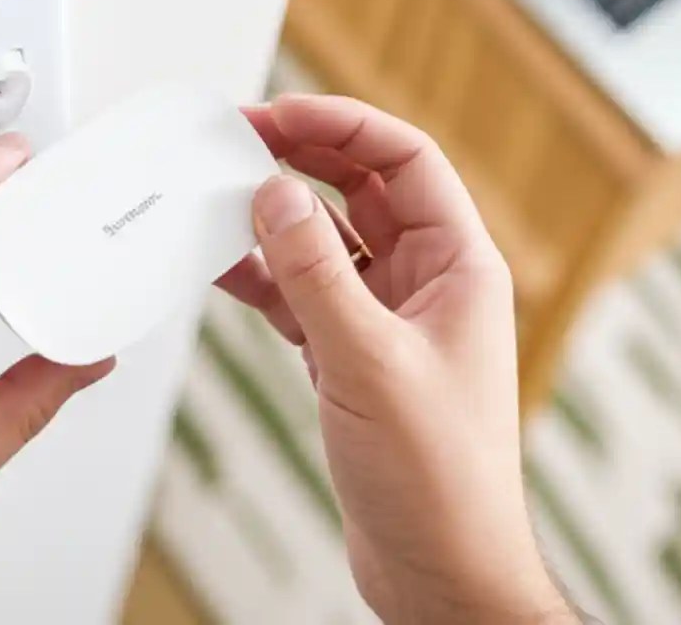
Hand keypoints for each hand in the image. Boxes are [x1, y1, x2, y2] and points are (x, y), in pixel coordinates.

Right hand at [219, 95, 574, 622]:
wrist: (438, 566)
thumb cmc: (440, 480)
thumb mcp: (370, 361)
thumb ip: (318, 274)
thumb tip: (276, 198)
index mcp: (457, 267)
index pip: (404, 161)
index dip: (342, 126)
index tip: (279, 114)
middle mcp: (426, 284)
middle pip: (362, 190)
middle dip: (302, 159)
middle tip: (240, 140)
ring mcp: (387, 320)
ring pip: (327, 241)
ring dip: (277, 219)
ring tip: (222, 197)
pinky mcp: (353, 356)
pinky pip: (304, 294)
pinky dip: (264, 277)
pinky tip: (225, 267)